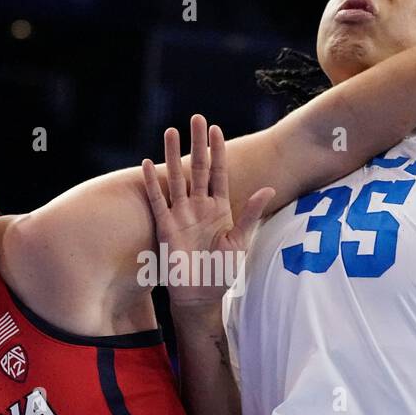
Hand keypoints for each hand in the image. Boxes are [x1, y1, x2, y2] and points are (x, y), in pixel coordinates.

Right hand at [141, 114, 272, 308]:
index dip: (217, 151)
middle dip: (196, 143)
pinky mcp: (166, 227)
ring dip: (171, 155)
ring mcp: (181, 215)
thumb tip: (268, 188)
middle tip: (195, 117)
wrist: (202, 296)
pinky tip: (147, 163)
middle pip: (197, 168)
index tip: (215, 129)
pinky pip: (158, 201)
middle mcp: (198, 207)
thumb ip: (250, 213)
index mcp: (219, 208)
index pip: (218, 172)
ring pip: (176, 178)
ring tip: (169, 130)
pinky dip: (152, 183)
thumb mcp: (241, 241)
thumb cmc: (222, 271)